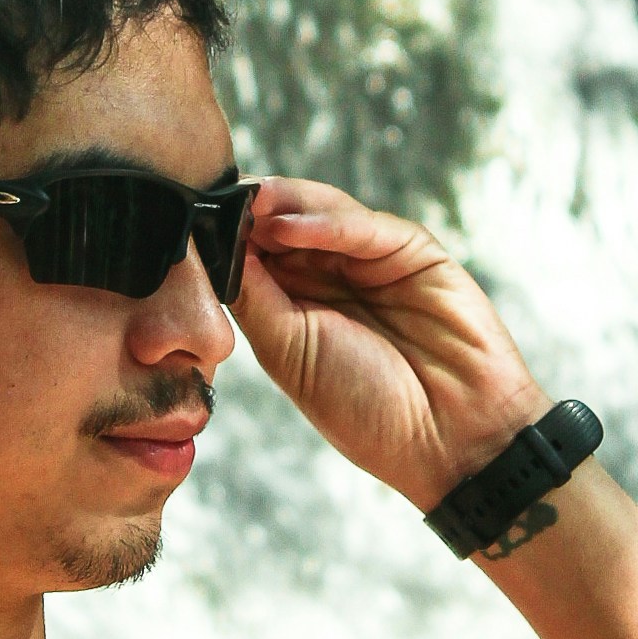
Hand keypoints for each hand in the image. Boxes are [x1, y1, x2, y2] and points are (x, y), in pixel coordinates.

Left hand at [233, 179, 546, 509]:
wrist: (448, 439)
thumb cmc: (368, 410)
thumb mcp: (290, 355)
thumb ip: (255, 299)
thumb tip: (216, 250)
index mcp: (296, 302)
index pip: (254, 251)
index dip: (226, 234)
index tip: (189, 220)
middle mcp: (333, 274)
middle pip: (284, 222)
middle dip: (251, 210)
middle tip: (216, 199)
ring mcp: (373, 259)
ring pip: (323, 213)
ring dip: (284, 205)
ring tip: (250, 203)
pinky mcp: (414, 251)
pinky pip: (365, 227)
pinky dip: (327, 222)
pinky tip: (290, 226)